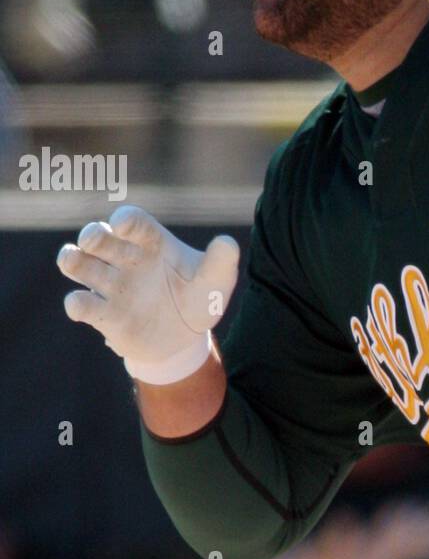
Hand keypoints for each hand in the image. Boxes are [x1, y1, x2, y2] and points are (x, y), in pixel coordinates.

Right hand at [58, 206, 238, 383]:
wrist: (187, 339)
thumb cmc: (199, 299)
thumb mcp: (216, 282)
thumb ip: (220, 263)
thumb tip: (227, 243)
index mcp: (151, 243)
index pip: (133, 221)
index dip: (125, 219)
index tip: (122, 223)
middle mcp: (125, 259)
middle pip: (98, 237)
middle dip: (92, 236)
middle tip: (94, 241)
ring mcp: (111, 285)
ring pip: (77, 263)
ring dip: (72, 260)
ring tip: (75, 261)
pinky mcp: (103, 314)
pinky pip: (79, 304)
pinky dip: (76, 303)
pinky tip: (84, 304)